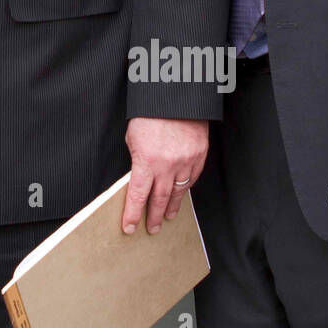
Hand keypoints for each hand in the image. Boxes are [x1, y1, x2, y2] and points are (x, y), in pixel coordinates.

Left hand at [122, 117, 208, 234]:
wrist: (175, 97)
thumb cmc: (150, 114)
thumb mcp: (133, 137)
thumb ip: (137, 159)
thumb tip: (139, 176)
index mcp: (147, 161)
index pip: (138, 195)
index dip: (132, 213)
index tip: (129, 227)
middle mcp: (167, 166)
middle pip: (159, 199)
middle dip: (153, 217)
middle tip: (151, 229)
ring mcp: (185, 163)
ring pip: (178, 193)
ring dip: (170, 207)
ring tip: (166, 217)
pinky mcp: (198, 157)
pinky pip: (191, 179)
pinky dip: (184, 189)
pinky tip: (180, 195)